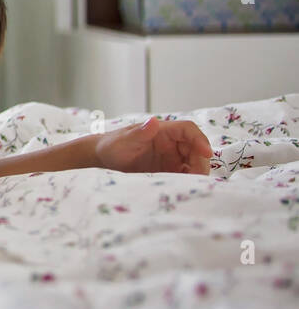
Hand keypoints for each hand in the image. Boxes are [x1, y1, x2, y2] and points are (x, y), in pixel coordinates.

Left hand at [94, 117, 212, 174]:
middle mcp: (171, 142)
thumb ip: (140, 132)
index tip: (206, 153)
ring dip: (196, 172)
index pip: (188, 130)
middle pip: (196, 148)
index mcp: (162, 130)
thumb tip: (153, 121)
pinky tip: (185, 187)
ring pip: (193, 162)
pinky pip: (185, 174)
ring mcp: (172, 156)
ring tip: (192, 184)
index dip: (200, 140)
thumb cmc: (113, 146)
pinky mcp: (169, 170)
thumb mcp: (125, 140)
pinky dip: (189, 180)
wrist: (103, 160)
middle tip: (197, 177)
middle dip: (200, 161)